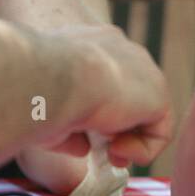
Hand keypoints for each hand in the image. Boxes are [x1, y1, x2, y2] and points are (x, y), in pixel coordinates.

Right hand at [47, 24, 172, 167]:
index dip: (98, 110)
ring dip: (128, 140)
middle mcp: (119, 48)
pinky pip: (160, 130)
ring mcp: (142, 68)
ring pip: (146, 112)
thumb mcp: (46, 109)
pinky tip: (117, 151)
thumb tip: (83, 148)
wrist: (50, 79)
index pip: (104, 74)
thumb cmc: (34, 91)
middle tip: (103, 151)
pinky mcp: (158, 93)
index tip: (82, 132)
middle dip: (117, 128)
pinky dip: (143, 150)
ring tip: (108, 152)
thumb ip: (70, 127)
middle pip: (129, 92)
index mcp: (88, 42)